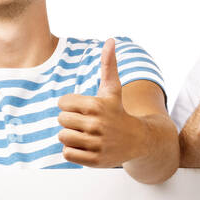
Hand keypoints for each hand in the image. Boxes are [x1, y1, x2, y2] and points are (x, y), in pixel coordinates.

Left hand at [57, 39, 149, 166]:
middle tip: (87, 124)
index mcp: (97, 105)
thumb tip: (111, 39)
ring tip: (87, 135)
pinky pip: (68, 154)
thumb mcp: (113, 89)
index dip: (71, 106)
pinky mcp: (95, 160)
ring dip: (71, 137)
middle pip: (61, 121)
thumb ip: (109, 65)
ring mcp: (96, 143)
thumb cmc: (119, 112)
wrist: (138, 140)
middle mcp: (97, 125)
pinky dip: (74, 151)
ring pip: (63, 137)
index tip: (85, 109)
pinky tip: (87, 147)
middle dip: (71, 122)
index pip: (62, 103)